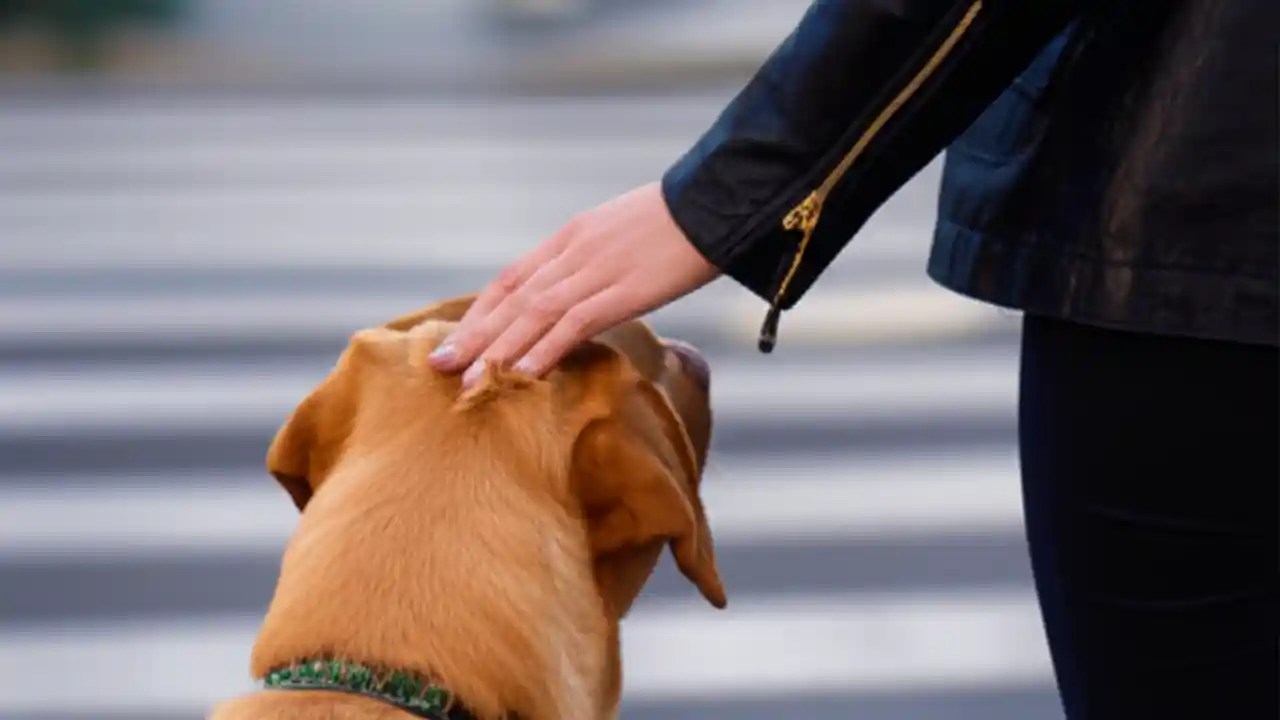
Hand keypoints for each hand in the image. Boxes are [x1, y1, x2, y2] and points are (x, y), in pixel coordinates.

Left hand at [428, 181, 719, 384]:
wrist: (718, 201)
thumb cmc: (682, 220)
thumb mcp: (627, 232)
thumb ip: (599, 258)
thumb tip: (589, 287)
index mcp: (572, 236)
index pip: (513, 277)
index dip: (481, 310)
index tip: (458, 336)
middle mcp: (573, 252)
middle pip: (512, 298)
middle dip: (474, 334)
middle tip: (439, 364)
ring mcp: (595, 270)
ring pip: (532, 314)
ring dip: (496, 350)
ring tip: (466, 381)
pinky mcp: (622, 290)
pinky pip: (572, 324)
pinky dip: (543, 351)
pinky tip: (523, 376)